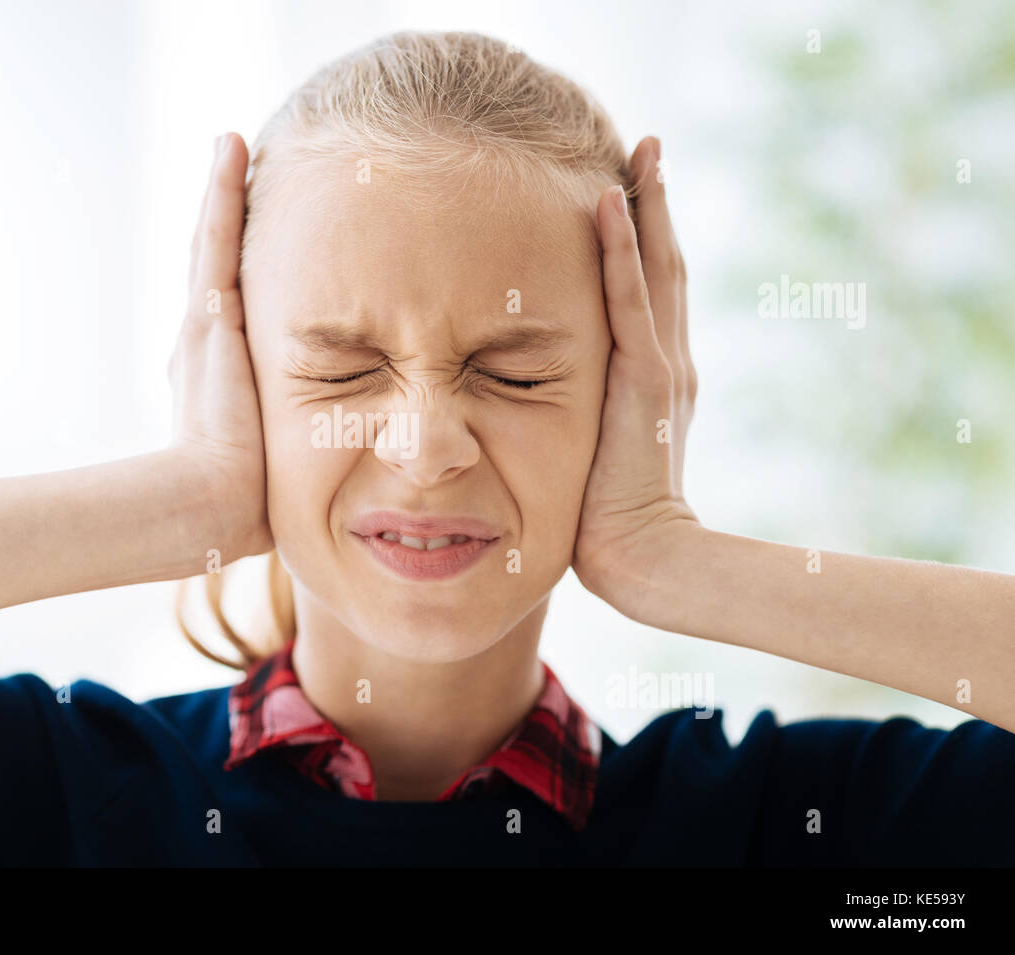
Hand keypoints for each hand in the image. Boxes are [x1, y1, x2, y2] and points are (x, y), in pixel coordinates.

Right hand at [167, 133, 272, 560]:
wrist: (211, 501)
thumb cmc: (246, 497)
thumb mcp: (276, 456)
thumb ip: (295, 438)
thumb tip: (336, 450)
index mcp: (217, 372)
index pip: (232, 304)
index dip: (240, 265)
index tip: (257, 230)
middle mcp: (202, 340)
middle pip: (216, 263)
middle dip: (227, 218)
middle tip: (239, 167)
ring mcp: (202, 322)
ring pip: (215, 241)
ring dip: (224, 192)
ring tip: (234, 145)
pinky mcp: (209, 313)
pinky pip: (218, 237)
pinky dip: (223, 191)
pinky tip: (232, 148)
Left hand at [573, 136, 700, 618]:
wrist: (640, 556)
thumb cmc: (605, 519)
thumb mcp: (594, 454)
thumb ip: (587, 421)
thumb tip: (535, 405)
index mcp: (657, 376)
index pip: (650, 293)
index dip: (645, 242)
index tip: (629, 193)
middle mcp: (668, 360)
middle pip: (664, 265)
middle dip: (656, 205)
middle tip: (646, 149)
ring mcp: (661, 366)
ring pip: (656, 268)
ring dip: (647, 206)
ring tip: (640, 150)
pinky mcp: (646, 378)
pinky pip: (629, 300)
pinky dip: (621, 249)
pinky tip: (607, 201)